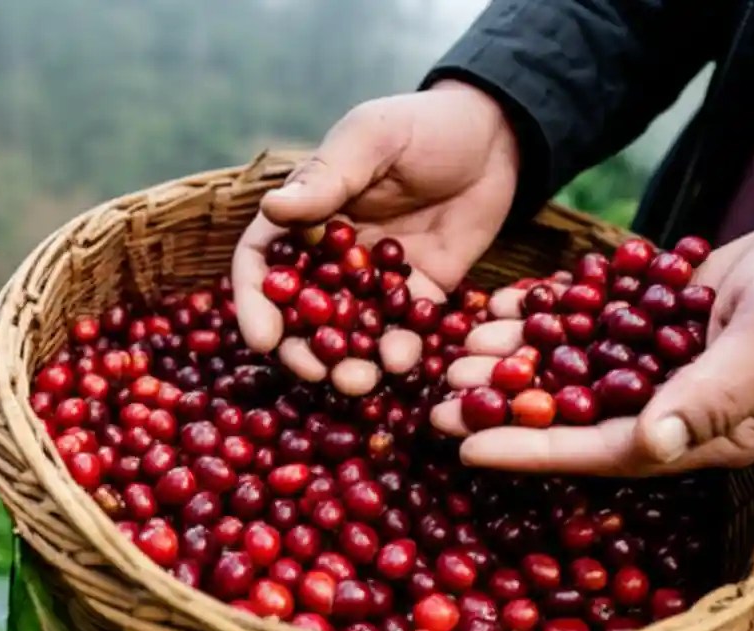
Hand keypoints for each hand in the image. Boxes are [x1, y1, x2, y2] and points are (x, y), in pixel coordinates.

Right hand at [233, 80, 519, 394]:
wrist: (498, 137)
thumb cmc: (425, 125)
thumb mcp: (373, 137)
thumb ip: (329, 177)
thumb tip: (275, 208)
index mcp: (306, 213)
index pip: (264, 262)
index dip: (255, 302)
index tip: (262, 338)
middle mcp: (332, 254)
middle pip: (300, 312)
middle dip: (302, 348)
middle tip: (314, 373)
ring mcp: (374, 279)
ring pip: (349, 331)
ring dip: (348, 362)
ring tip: (358, 382)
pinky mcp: (417, 292)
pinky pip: (402, 329)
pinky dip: (399, 350)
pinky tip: (402, 362)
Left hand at [432, 213, 753, 475]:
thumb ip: (714, 393)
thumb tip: (653, 442)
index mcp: (700, 432)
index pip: (603, 452)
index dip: (533, 451)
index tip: (467, 449)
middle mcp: (669, 406)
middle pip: (571, 414)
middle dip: (502, 408)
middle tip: (432, 401)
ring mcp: (657, 365)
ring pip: (569, 368)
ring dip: (510, 359)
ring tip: (447, 350)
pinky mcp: (652, 324)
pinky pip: (587, 324)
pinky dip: (545, 314)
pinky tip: (497, 305)